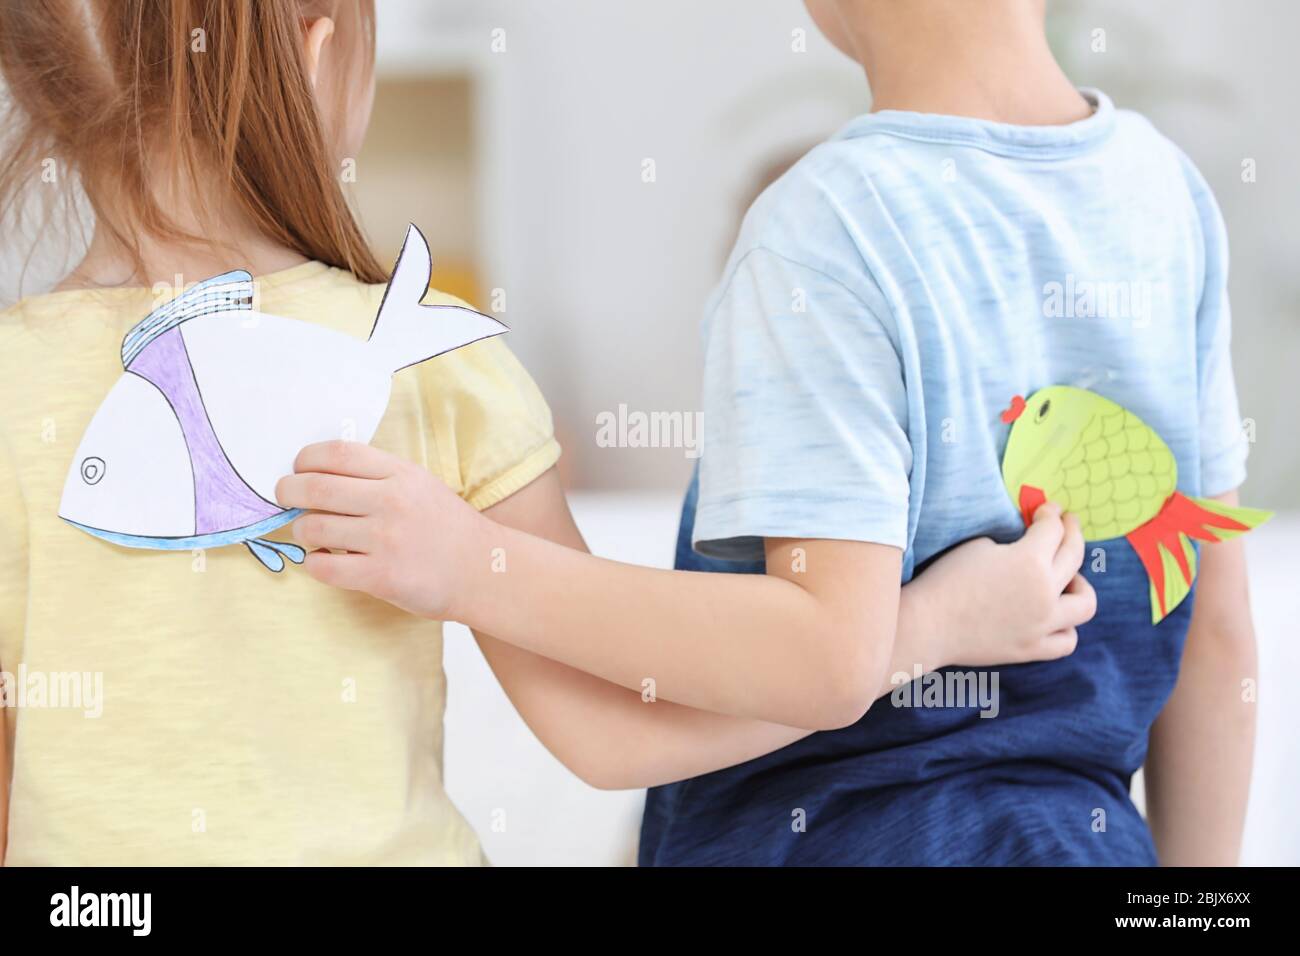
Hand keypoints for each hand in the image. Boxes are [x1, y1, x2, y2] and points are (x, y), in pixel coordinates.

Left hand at [274, 441, 487, 619]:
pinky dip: (314, 562)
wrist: (483, 570)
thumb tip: (320, 470)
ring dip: (301, 529)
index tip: (299, 467)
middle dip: (288, 490)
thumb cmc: (447, 527)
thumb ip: (378, 475)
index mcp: (401, 474)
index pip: (337, 453)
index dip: (306, 458)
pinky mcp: (381, 577)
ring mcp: (386, 540)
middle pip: (316, 486)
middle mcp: (392, 502)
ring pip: (313, 527)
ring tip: (311, 532)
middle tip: (285, 496)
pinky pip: (323, 566)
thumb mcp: (420, 485)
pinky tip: (324, 559)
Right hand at [906, 503, 1096, 668]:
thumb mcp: (978, 546)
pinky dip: (1066, 626)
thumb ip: (1011, 543)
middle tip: (1067, 524)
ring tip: (1067, 579)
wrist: (926, 625)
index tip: (1047, 509)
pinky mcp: (1032, 648)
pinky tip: (1054, 615)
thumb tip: (1026, 543)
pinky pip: (1067, 640)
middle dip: (1072, 532)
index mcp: (1030, 560)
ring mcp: (1042, 624)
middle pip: (1074, 555)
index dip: (1050, 513)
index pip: (1052, 528)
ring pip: (1085, 603)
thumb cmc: (945, 580)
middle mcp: (1044, 592)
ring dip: (1080, 585)